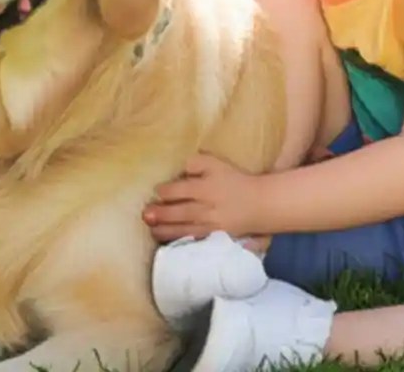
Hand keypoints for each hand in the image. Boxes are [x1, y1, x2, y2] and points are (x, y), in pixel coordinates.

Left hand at [142, 154, 264, 241]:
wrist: (259, 203)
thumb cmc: (234, 181)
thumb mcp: (216, 164)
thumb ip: (196, 163)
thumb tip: (180, 168)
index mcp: (205, 187)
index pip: (178, 190)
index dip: (164, 191)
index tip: (157, 191)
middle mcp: (205, 207)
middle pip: (178, 211)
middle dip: (160, 213)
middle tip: (145, 214)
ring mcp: (209, 223)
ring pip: (183, 227)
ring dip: (164, 229)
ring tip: (151, 229)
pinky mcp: (213, 235)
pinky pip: (193, 238)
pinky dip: (179, 239)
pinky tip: (168, 240)